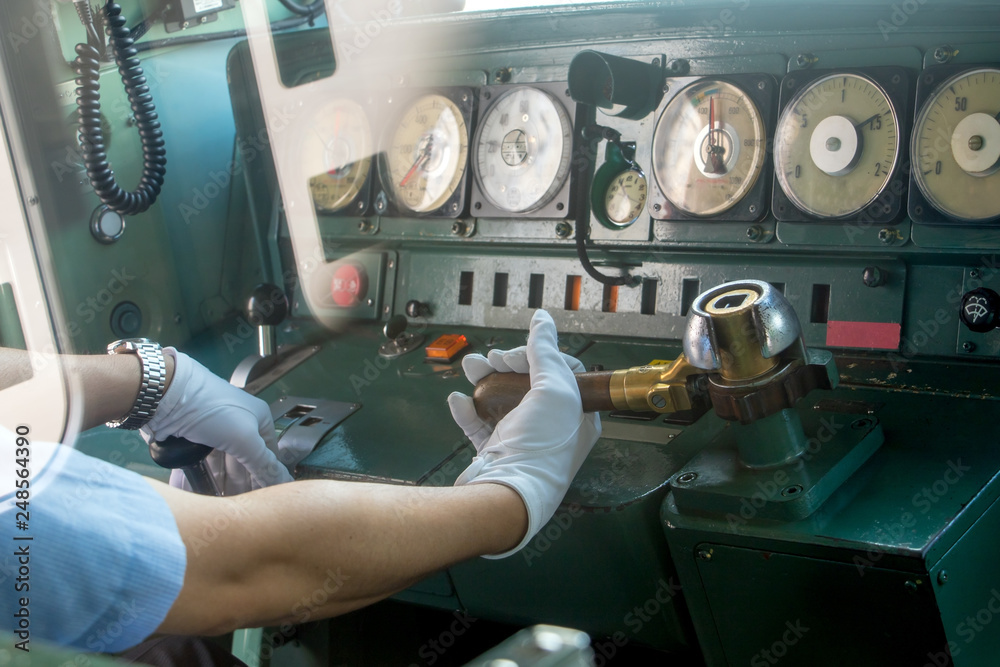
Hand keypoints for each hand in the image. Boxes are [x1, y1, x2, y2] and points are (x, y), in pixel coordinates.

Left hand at [141, 349, 304, 493]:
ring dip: (215, 485)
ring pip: (217, 466)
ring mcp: (212, 432)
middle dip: (237, 486)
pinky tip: (193, 494)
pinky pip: (196, 464)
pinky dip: (195, 479)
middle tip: (235, 506)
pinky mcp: (190, 439)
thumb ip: (265, 464)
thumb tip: (284, 482)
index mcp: (257, 419)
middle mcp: (237, 425)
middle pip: (242, 464)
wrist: (164, 395)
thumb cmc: (208, 406)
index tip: (260, 500)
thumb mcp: (244, 438)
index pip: (268, 455)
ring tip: (214, 504)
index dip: (265, 478)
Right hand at [447, 309, 600, 557]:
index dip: (538, 356)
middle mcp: (552, 428)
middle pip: (528, 383)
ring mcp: (523, 441)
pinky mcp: (495, 452)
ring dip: (484, 380)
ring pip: (501, 400)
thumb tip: (542, 318)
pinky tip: (459, 400)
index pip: (561, 373)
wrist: (507, 492)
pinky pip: (480, 425)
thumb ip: (545, 351)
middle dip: (507, 365)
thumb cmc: (541, 443)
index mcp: (577, 416)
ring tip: (470, 367)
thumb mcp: (554, 389)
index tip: (517, 354)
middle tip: (493, 359)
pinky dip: (468, 410)